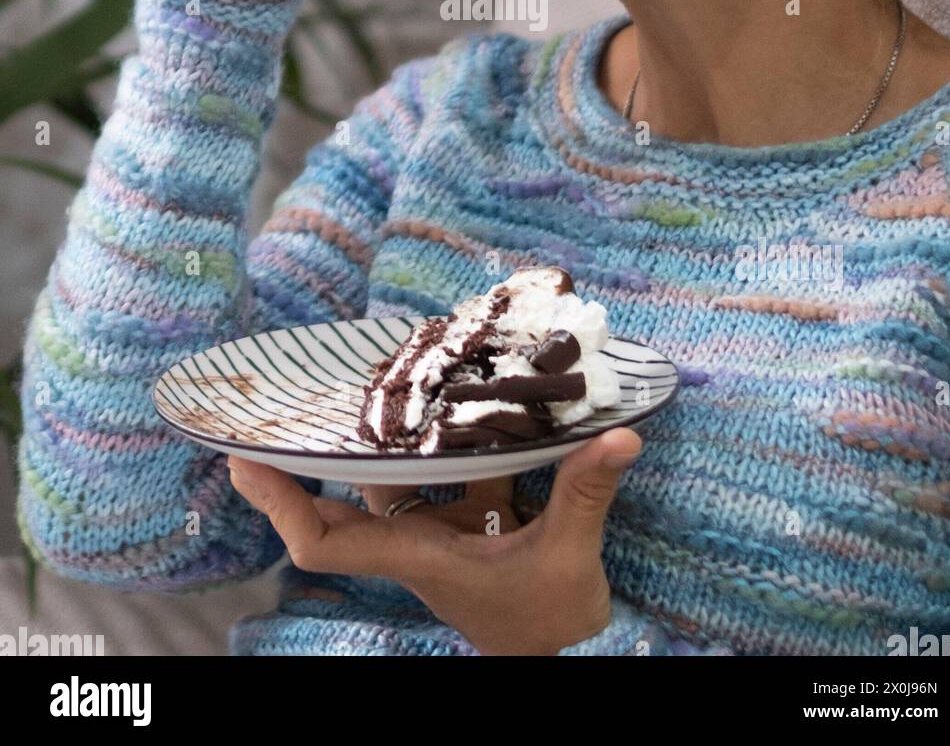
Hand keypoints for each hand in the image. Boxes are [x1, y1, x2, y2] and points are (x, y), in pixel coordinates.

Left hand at [228, 427, 641, 655]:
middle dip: (296, 466)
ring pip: (378, 487)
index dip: (280, 503)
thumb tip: (620, 436)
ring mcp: (431, 534)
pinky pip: (425, 478)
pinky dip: (422, 445)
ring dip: (361, 445)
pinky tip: (433, 399)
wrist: (561, 651)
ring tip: (346, 386)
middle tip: (271, 409)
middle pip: (332, 508)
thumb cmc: (549, 616)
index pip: (324, 540)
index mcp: (416, 556)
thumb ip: (585, 494)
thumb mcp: (569, 555)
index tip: (242, 458)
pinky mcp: (457, 525)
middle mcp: (410, 542)